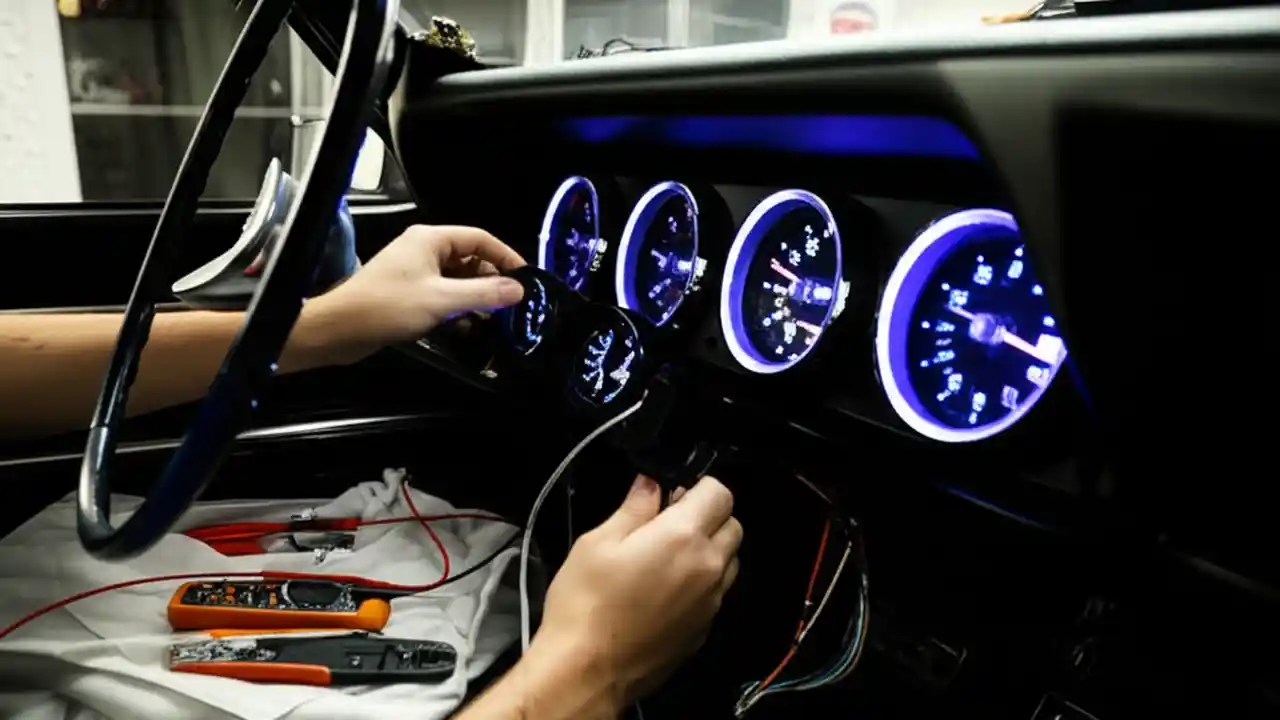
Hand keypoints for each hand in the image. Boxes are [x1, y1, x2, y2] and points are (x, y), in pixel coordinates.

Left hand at [295, 225, 525, 363]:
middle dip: (492, 280)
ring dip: (475, 297)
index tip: (525, 278)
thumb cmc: (388, 306)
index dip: (506, 256)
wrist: (341, 329)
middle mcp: (424, 250)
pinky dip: (458, 307)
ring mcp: (416, 271)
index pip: (480, 238)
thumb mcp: (442, 300)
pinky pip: (444, 294)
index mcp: (431, 239)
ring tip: (493, 318)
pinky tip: (467, 325)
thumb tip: (518, 290)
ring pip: (458, 279)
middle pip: (471, 258)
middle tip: (510, 304)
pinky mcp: (409, 292)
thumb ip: (484, 294)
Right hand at [533, 475, 741, 708]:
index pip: (719, 493)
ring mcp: (711, 603)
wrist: (587, 671)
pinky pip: (717, 593)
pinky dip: (703, 582)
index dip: (698, 486)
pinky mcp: (705, 629)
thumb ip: (634, 509)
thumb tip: (651, 485)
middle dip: (709, 517)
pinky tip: (666, 591)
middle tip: (669, 524)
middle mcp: (708, 568)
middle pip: (733, 526)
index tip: (672, 495)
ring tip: (669, 558)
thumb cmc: (586, 604)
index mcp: (683, 538)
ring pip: (730, 561)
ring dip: (711, 549)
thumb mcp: (597, 543)